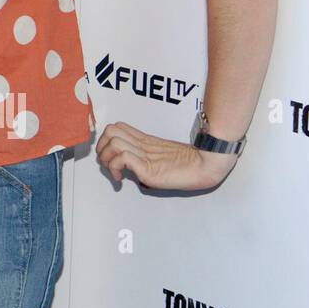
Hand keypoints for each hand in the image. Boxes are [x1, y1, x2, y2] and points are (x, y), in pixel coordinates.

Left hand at [96, 121, 238, 190]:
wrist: (206, 166)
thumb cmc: (189, 165)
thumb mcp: (161, 157)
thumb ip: (145, 156)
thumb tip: (127, 164)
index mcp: (145, 141)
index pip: (116, 128)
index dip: (106, 139)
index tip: (109, 156)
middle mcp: (142, 145)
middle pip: (110, 131)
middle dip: (102, 148)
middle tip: (109, 163)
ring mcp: (145, 155)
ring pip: (113, 142)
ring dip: (107, 159)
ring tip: (115, 172)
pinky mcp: (148, 167)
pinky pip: (123, 158)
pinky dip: (115, 167)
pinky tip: (120, 179)